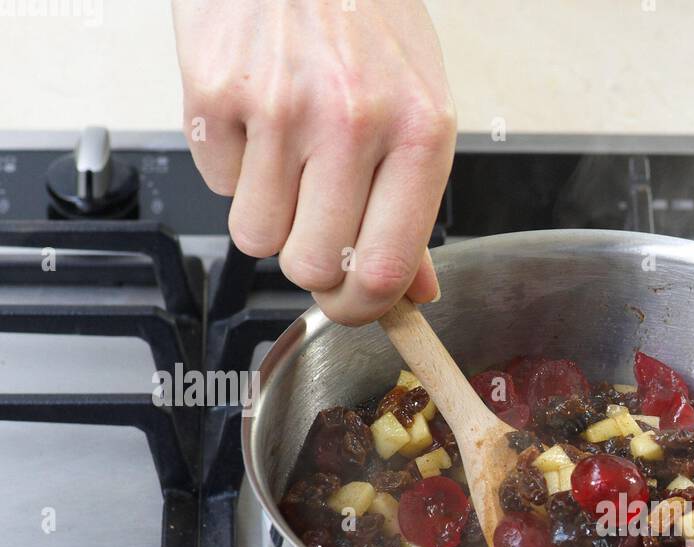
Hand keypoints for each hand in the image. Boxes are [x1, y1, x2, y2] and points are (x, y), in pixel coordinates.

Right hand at [171, 0, 454, 323]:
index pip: (382, 268)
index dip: (361, 308)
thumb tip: (416, 292)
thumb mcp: (418, 108)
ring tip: (289, 158)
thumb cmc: (367, 20)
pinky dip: (234, 166)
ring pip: (255, 238)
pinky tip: (257, 118)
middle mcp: (352, 122)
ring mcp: (278, 106)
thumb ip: (414, 207)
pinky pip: (217, 184)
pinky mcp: (213, 91)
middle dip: (309, 264)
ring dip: (268, 215)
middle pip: (310, 268)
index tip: (352, 303)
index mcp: (417, 134)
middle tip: (315, 228)